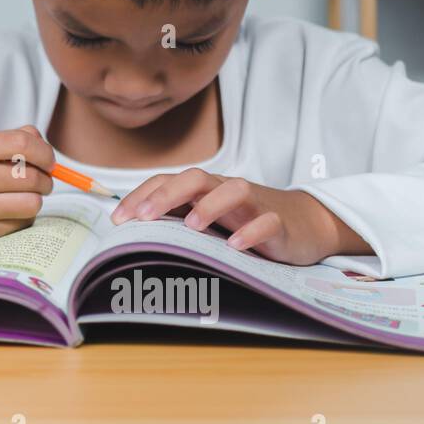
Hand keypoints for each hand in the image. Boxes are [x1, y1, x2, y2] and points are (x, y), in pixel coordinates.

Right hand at [0, 126, 55, 248]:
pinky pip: (22, 222)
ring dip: (38, 198)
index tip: (48, 160)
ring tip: (29, 195)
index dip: (44, 151)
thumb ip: (12, 139)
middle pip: (30, 176)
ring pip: (32, 202)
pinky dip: (24, 215)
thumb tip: (42, 142)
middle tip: (43, 180)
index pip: (21, 143)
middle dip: (46, 179)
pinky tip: (10, 210)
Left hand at [109, 168, 370, 264]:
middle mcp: (225, 190)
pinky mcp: (279, 223)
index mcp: (203, 190)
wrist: (305, 223)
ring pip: (234, 190)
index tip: (118, 219)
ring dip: (210, 206)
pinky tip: (236, 245)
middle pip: (195, 178)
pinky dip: (252, 230)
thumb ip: (176, 222)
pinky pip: (267, 221)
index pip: (167, 182)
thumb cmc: (246, 221)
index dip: (140, 196)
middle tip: (143, 216)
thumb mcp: (209, 221)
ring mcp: (254, 204)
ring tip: (192, 226)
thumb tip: (131, 236)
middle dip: (166, 194)